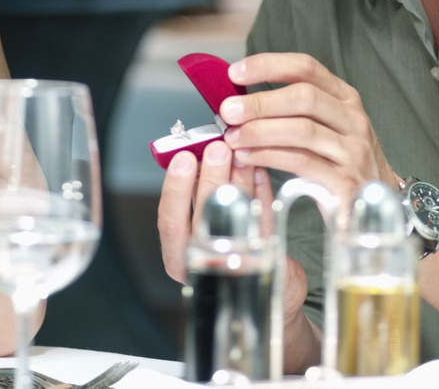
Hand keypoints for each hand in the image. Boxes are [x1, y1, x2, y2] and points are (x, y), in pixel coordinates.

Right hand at [155, 147, 309, 327]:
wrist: (267, 288)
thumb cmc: (229, 253)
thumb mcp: (205, 224)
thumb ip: (200, 196)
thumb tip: (200, 154)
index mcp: (180, 254)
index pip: (171, 221)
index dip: (175, 189)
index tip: (182, 159)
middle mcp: (203, 262)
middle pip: (202, 218)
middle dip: (209, 178)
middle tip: (217, 150)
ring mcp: (235, 264)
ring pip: (234, 219)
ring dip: (238, 181)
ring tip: (241, 155)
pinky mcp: (265, 262)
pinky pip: (262, 225)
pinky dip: (261, 197)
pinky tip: (260, 175)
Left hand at [217, 53, 398, 202]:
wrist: (375, 201)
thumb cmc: (339, 160)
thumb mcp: (324, 126)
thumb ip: (290, 109)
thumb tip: (238, 101)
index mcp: (344, 97)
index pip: (306, 68)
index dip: (268, 66)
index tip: (235, 72)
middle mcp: (353, 119)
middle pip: (304, 97)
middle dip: (260, 102)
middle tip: (228, 111)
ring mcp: (353, 150)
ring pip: (302, 130)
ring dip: (260, 131)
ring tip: (233, 137)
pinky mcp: (345, 181)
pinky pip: (301, 162)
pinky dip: (269, 157)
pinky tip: (248, 157)